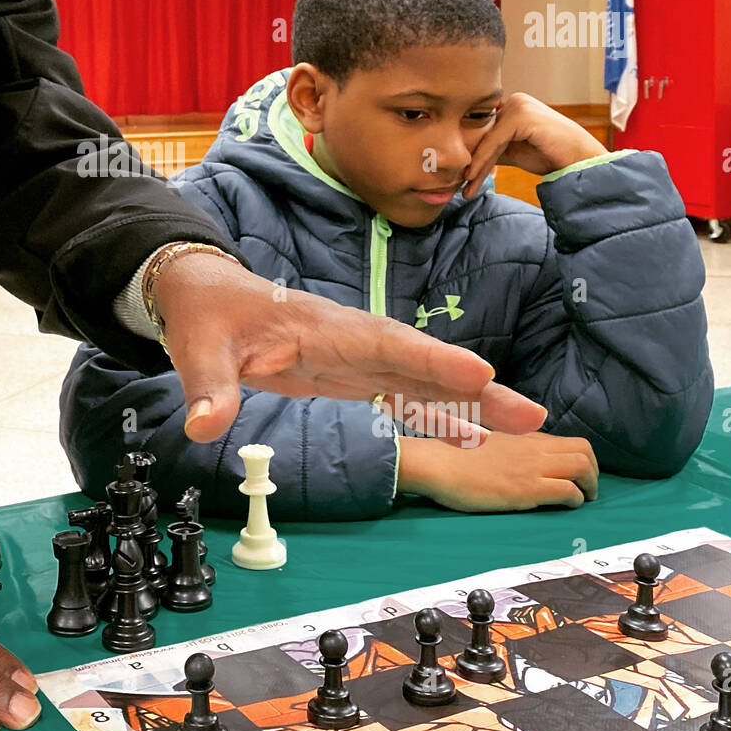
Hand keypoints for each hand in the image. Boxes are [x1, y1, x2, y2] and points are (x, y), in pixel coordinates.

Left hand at [151, 252, 548, 441]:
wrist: (206, 296)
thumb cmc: (207, 316)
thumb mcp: (199, 351)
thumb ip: (210, 388)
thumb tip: (205, 427)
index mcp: (321, 328)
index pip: (384, 343)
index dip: (432, 360)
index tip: (480, 374)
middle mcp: (350, 339)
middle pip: (421, 362)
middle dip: (475, 387)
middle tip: (531, 414)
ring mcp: (354, 355)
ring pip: (421, 379)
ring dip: (470, 402)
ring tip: (523, 427)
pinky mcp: (349, 373)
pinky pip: (400, 394)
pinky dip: (435, 412)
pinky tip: (472, 434)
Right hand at [397, 432, 598, 511]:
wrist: (438, 463)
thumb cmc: (452, 457)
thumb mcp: (487, 446)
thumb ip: (508, 450)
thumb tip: (515, 461)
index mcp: (523, 438)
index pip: (567, 442)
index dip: (580, 459)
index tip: (576, 476)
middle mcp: (532, 448)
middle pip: (584, 449)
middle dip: (593, 471)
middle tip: (587, 489)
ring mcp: (531, 467)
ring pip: (583, 466)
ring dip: (590, 485)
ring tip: (584, 499)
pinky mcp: (527, 488)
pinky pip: (567, 491)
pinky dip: (575, 500)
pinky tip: (567, 507)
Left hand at [462, 91, 607, 195]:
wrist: (580, 162)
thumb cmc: (551, 156)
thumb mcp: (514, 152)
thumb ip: (493, 149)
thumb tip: (465, 158)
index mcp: (513, 105)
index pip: (485, 131)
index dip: (473, 155)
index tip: (461, 178)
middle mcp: (515, 100)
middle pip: (484, 134)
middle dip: (471, 162)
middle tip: (459, 186)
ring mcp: (519, 105)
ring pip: (486, 140)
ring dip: (475, 166)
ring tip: (465, 188)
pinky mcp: (522, 115)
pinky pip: (494, 141)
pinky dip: (482, 161)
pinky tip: (474, 177)